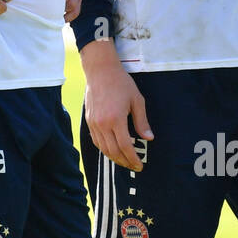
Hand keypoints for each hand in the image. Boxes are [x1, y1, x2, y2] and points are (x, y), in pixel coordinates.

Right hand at [80, 42, 151, 170]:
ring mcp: (93, 123)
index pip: (125, 146)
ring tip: (124, 161)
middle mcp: (102, 124)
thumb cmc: (121, 83)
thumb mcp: (137, 100)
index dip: (133, 158)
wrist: (100, 70)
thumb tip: (149, 138)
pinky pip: (95, 140)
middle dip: (124, 162)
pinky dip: (104, 149)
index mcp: (116, 119)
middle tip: (133, 166)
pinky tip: (111, 150)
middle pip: (113, 151)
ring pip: (103, 148)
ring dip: (114, 158)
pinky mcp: (88, 120)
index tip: (139, 165)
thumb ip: (142, 121)